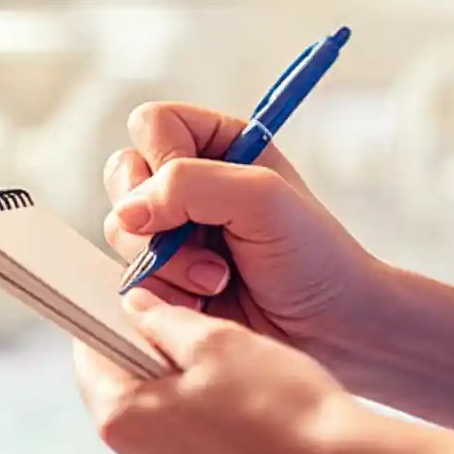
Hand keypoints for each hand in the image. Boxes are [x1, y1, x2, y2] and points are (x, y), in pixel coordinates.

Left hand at [74, 294, 405, 453]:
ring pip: (164, 416)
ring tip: (238, 371)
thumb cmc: (282, 413)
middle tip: (201, 332)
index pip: (89, 356)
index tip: (133, 303)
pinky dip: (212, 420)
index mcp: (123, 422)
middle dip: (156, 356)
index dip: (111, 321)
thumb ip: (165, 320)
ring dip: (188, 388)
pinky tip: (252, 404)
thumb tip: (141, 308)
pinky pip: (193, 444)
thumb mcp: (217, 341)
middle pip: (126, 389)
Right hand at [102, 102, 382, 358]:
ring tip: (218, 280)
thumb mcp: (261, 199)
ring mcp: (173, 232)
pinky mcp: (165, 279)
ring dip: (168, 263)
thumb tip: (127, 210)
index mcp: (218, 144)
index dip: (163, 158)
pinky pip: (130, 277)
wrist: (333, 330)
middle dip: (158, 218)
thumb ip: (189, 185)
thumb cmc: (315, 257)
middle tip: (207, 244)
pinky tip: (204, 303)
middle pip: (122, 175)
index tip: (198, 194)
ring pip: (120, 231)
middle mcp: (190, 184)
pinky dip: (164, 293)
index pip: (152, 124)